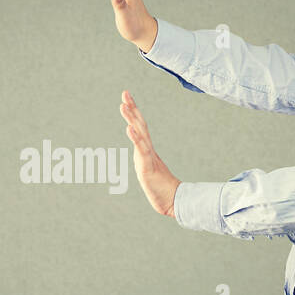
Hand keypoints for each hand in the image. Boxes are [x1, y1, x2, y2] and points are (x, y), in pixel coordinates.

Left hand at [120, 90, 180, 217]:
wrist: (171, 201)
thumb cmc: (160, 187)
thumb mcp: (147, 170)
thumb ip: (145, 161)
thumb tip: (142, 157)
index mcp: (146, 149)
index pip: (139, 126)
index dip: (133, 112)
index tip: (126, 98)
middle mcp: (148, 149)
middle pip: (140, 124)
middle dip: (132, 108)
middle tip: (125, 93)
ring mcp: (148, 156)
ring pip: (139, 134)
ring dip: (131, 119)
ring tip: (123, 105)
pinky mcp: (148, 165)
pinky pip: (141, 149)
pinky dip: (135, 138)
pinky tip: (129, 127)